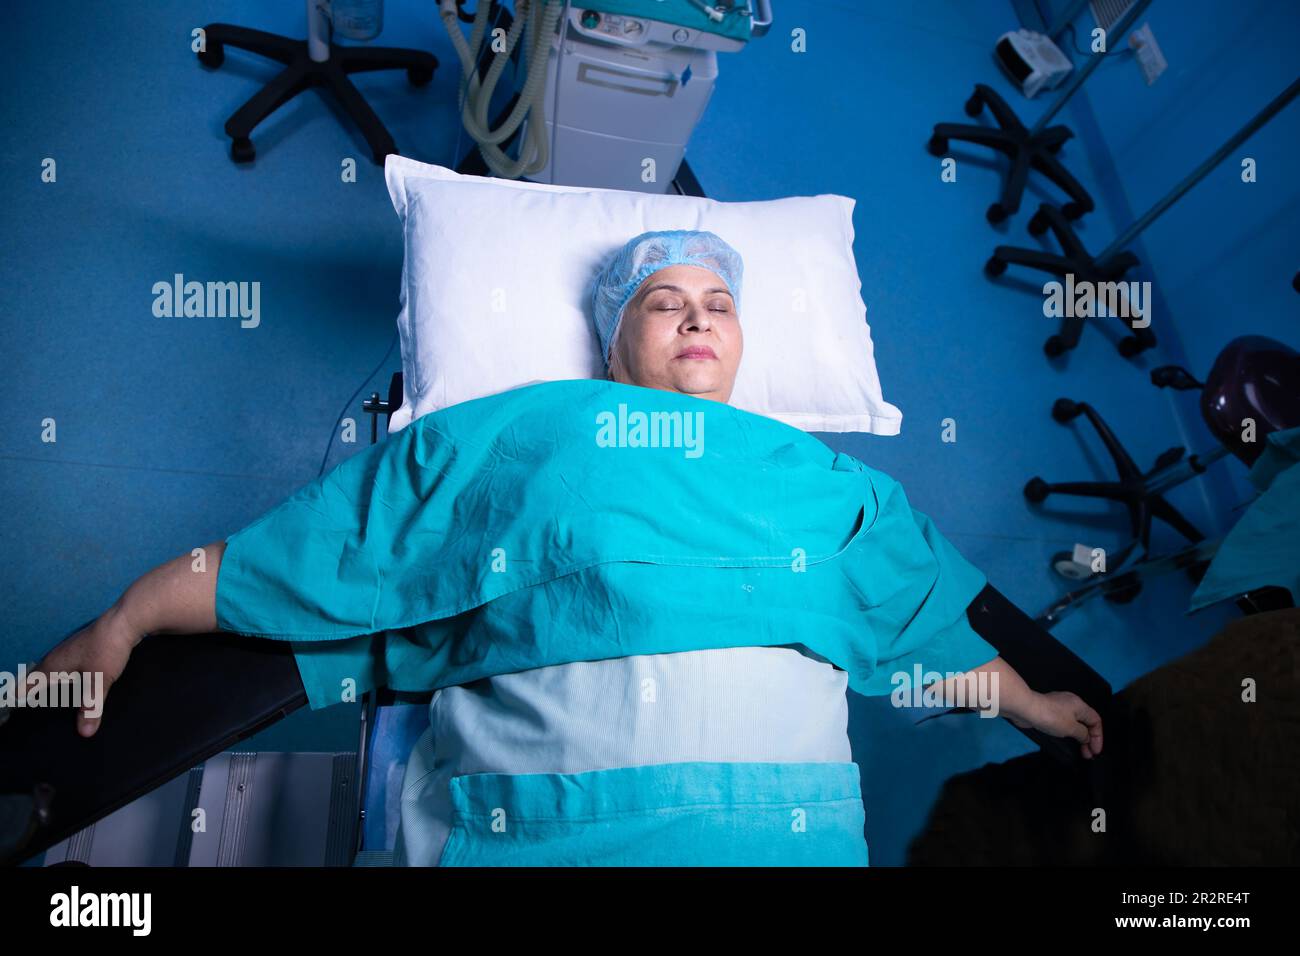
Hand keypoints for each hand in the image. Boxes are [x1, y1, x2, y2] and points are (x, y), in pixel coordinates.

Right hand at [20, 604, 141, 737]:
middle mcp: (58, 657)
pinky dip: (67, 679)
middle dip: (33, 693)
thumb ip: (91, 706)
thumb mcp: (99, 680)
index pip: (28, 684)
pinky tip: (76, 686)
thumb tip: (84, 732)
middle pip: (38, 678)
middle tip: (28, 708)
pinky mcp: (85, 650)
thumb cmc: (107, 647)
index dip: (20, 697)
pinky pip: (69, 668)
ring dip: (51, 685)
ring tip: (50, 702)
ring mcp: (71, 651)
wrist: (127, 621)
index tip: (12, 707)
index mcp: (53, 665)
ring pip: (54, 672)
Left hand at [1008, 690, 1103, 758]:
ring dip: (1078, 737)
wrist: (1025, 709)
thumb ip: (1082, 734)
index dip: (1098, 737)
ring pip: (1074, 723)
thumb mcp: (1071, 728)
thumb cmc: (1049, 716)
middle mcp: (1071, 703)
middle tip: (1088, 754)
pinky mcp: (1048, 712)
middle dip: (1088, 739)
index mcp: (1080, 705)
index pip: (1096, 720)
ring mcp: (1058, 707)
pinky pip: (1063, 724)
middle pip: (1086, 722)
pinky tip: (1066, 742)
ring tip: (1080, 751)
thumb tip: (1086, 737)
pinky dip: (1068, 734)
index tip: (1095, 750)